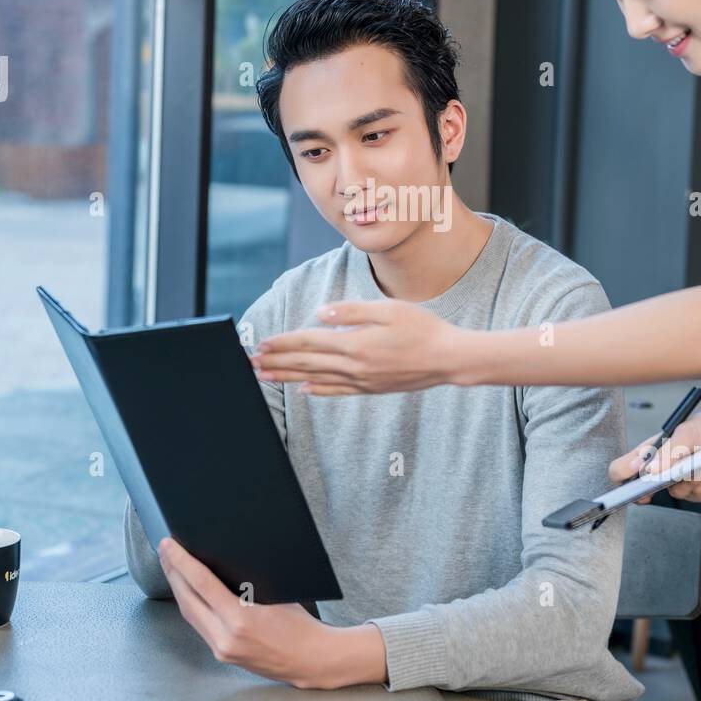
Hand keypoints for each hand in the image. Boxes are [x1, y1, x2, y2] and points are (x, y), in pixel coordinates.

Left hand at [157, 537, 337, 686]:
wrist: (311, 660)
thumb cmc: (300, 625)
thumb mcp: (276, 594)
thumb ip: (246, 583)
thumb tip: (219, 561)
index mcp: (240, 620)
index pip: (202, 584)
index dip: (182, 561)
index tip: (169, 545)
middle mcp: (225, 637)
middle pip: (187, 599)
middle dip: (173, 571)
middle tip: (164, 549)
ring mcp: (221, 649)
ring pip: (189, 614)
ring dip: (178, 588)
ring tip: (171, 566)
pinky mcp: (222, 655)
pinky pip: (198, 625)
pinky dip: (190, 604)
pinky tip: (186, 591)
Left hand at [250, 298, 465, 394]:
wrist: (449, 359)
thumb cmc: (423, 329)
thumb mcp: (389, 309)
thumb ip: (352, 311)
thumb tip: (320, 314)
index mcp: (356, 343)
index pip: (309, 343)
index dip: (284, 343)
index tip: (262, 343)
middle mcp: (355, 366)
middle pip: (306, 363)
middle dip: (277, 362)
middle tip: (252, 363)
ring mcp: (362, 381)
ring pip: (316, 379)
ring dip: (288, 377)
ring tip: (266, 377)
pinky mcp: (371, 389)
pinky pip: (338, 391)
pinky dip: (318, 391)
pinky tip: (304, 390)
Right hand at [608, 403, 700, 504]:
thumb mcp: (686, 431)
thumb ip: (668, 451)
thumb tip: (649, 470)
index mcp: (652, 451)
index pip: (625, 466)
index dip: (622, 473)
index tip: (629, 476)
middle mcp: (663, 468)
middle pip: (642, 489)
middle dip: (649, 490)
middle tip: (654, 485)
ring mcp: (680, 481)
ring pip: (674, 493)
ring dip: (687, 479)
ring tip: (698, 462)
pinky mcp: (699, 490)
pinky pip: (695, 494)